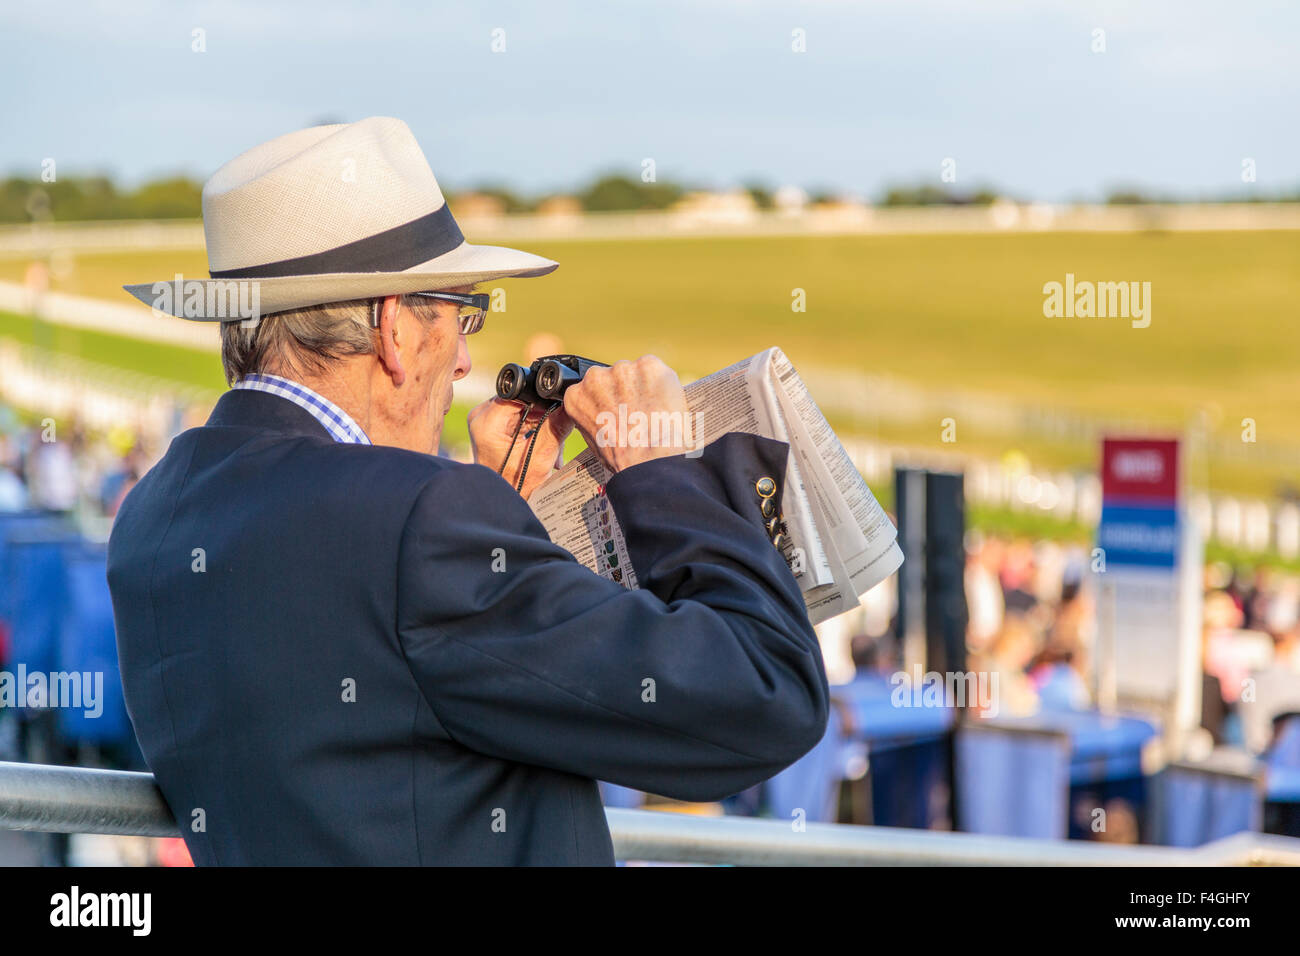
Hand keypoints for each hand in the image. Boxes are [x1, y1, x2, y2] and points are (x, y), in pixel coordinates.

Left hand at [468, 397, 574, 499]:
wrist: (501, 504)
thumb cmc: (516, 487)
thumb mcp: (541, 457)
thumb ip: (556, 428)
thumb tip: (570, 405)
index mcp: (487, 422)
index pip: (519, 395)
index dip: (541, 400)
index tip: (557, 411)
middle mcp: (481, 416)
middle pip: (520, 399)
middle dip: (541, 413)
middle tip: (553, 433)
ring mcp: (484, 420)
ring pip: (521, 406)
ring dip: (538, 421)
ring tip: (546, 443)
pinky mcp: (491, 425)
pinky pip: (516, 415)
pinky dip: (531, 427)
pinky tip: (538, 442)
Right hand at [562, 355, 690, 473]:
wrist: (648, 460)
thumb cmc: (623, 459)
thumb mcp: (593, 440)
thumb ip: (596, 417)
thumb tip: (608, 414)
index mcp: (576, 395)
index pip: (594, 388)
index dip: (611, 399)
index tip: (621, 409)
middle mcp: (594, 377)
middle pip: (614, 377)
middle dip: (626, 390)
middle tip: (639, 412)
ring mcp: (622, 369)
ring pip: (636, 372)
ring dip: (645, 386)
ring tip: (653, 411)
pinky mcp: (648, 366)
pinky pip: (656, 370)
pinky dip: (663, 383)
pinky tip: (664, 404)